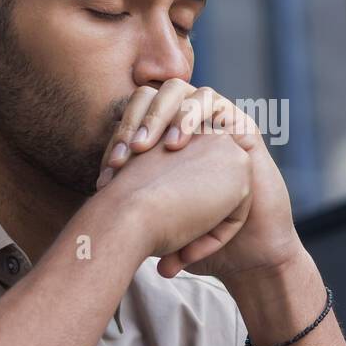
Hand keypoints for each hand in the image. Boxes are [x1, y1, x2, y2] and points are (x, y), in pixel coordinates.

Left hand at [96, 80, 303, 282]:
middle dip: (136, 121)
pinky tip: (179, 143)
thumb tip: (98, 198)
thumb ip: (130, 208)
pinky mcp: (240, 127)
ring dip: (164, 113)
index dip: (116, 140)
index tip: (108, 173)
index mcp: (164, 146)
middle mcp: (189, 129)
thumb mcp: (157, 224)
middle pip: (151, 97)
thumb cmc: (199, 243)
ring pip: (181, 91)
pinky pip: (214, 102)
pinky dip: (193, 115)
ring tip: (152, 145)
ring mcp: (214, 125)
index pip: (132, 120)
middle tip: (128, 154)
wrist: (246, 255)